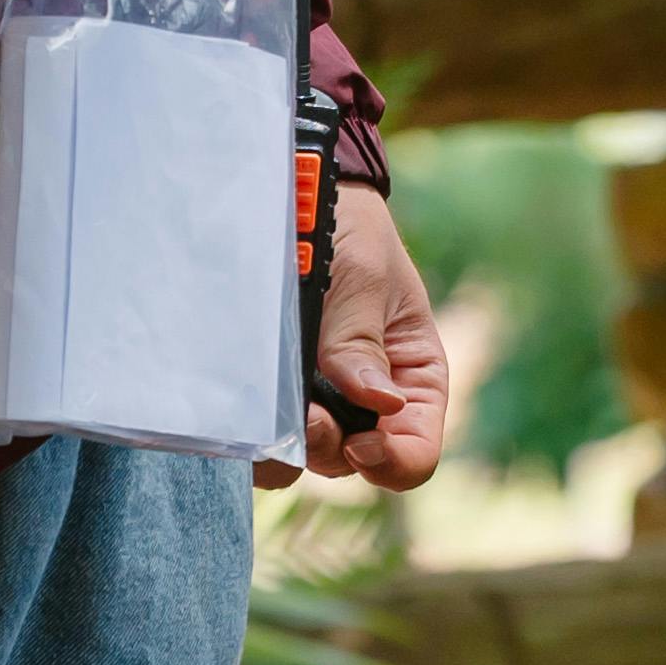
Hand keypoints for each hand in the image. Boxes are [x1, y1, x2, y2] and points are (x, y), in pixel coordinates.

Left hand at [271, 181, 451, 493]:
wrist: (301, 200)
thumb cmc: (352, 235)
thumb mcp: (365, 281)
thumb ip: (361, 343)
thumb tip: (379, 405)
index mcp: (413, 381)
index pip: (417, 452)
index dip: (393, 462)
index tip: (361, 443)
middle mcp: (369, 404)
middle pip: (354, 464)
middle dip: (329, 450)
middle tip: (306, 418)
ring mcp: (321, 402)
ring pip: (305, 459)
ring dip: (289, 447)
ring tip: (274, 412)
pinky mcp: (276, 394)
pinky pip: (266, 435)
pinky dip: (255, 430)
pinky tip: (248, 403)